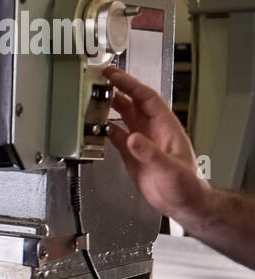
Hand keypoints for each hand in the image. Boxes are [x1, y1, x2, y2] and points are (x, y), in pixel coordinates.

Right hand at [102, 66, 208, 221]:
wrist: (182, 203)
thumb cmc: (186, 185)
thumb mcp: (169, 168)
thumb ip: (149, 152)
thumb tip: (131, 137)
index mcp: (165, 127)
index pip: (145, 98)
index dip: (129, 84)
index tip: (113, 75)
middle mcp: (152, 130)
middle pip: (132, 102)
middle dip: (116, 89)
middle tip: (98, 79)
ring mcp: (141, 141)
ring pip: (123, 117)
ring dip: (108, 107)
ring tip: (91, 99)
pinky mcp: (132, 154)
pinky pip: (116, 136)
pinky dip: (104, 129)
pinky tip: (94, 127)